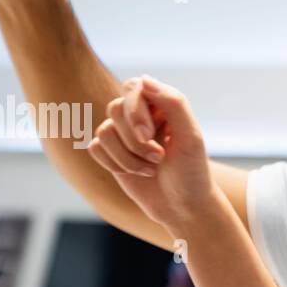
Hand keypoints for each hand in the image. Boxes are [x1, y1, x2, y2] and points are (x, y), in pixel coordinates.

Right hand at [88, 77, 219, 232]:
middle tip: (159, 158)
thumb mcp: (191, 137)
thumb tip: (144, 79)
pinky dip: (116, 164)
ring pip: (103, 131)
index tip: (149, 136)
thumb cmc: (192, 172)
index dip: (135, 111)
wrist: (183, 207)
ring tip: (152, 168)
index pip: (133, 88)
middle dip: (134, 140)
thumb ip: (174, 103)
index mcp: (161, 104)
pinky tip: (137, 173)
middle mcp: (141, 114)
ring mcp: (123, 133)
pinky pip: (94, 148)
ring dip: (128, 156)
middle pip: (114, 108)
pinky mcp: (111, 152)